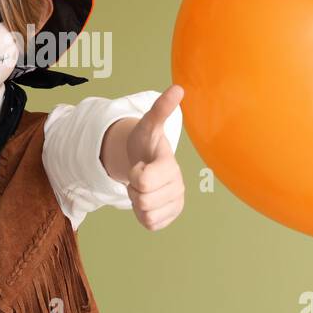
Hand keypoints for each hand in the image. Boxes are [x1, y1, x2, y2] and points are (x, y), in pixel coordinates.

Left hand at [121, 85, 185, 230]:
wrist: (144, 161)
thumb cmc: (145, 142)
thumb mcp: (148, 125)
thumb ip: (161, 108)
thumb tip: (178, 88)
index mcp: (170, 165)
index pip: (144, 181)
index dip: (135, 175)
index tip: (139, 165)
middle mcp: (178, 186)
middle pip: (142, 200)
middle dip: (134, 189)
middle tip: (139, 176)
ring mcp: (175, 203)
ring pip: (145, 213)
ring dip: (137, 202)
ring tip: (143, 187)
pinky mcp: (170, 217)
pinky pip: (150, 224)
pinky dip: (142, 215)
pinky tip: (147, 199)